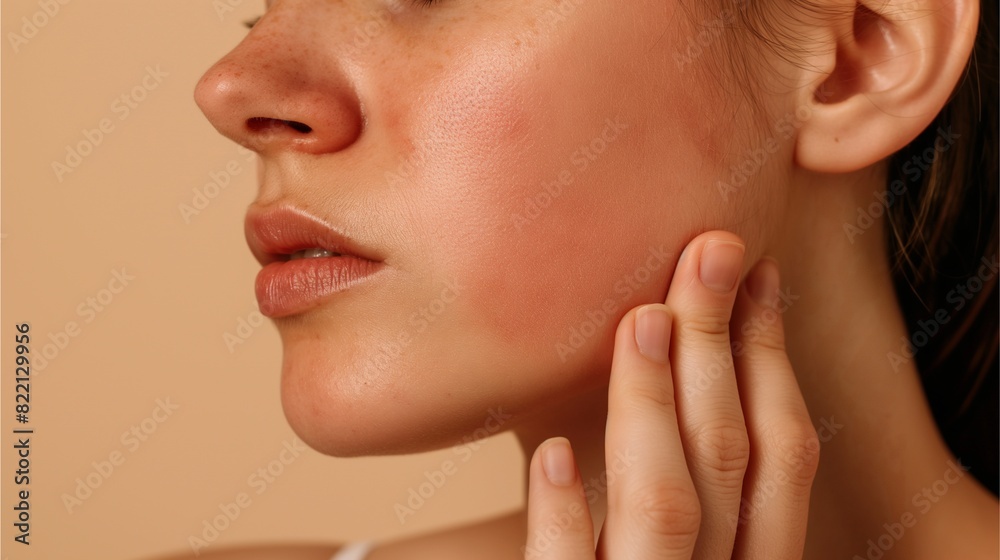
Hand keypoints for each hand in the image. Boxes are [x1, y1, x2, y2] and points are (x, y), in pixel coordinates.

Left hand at [524, 231, 819, 558]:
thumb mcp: (678, 547)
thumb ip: (686, 484)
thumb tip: (671, 355)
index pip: (783, 454)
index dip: (773, 361)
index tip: (756, 275)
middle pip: (733, 459)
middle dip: (721, 349)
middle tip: (705, 254)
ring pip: (668, 506)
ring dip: (653, 407)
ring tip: (639, 319)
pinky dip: (564, 519)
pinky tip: (551, 456)